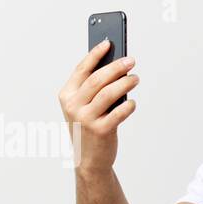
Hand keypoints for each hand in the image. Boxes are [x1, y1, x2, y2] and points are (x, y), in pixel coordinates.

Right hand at [58, 39, 138, 175]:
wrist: (89, 160)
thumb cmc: (89, 128)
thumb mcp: (85, 107)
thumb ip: (95, 89)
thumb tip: (116, 66)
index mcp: (66, 95)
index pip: (82, 69)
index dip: (95, 54)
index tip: (109, 43)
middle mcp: (73, 105)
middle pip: (97, 79)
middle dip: (115, 67)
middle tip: (130, 60)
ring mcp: (85, 119)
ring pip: (109, 93)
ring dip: (125, 83)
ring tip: (136, 78)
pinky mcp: (100, 131)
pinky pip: (118, 113)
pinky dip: (128, 106)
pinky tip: (132, 103)